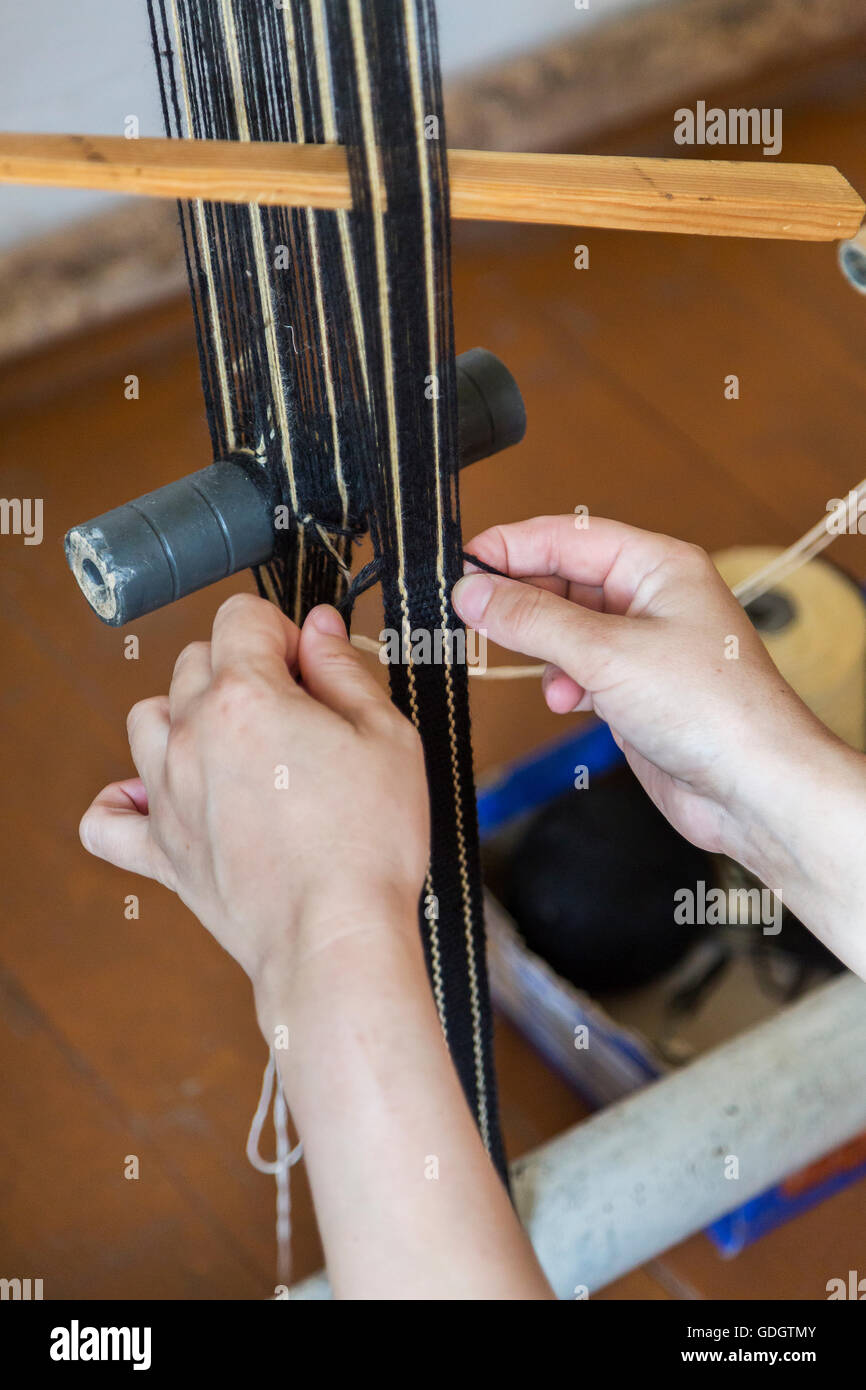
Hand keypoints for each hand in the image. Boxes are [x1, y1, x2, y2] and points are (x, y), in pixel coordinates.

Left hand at [79, 594, 428, 1020]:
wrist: (334, 936)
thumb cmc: (368, 843)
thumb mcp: (387, 736)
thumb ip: (344, 669)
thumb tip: (318, 626)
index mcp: (245, 697)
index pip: (241, 617)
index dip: (285, 631)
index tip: (312, 666)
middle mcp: (192, 737)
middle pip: (194, 661)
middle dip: (243, 668)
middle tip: (295, 713)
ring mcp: (167, 796)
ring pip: (147, 719)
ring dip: (185, 716)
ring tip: (236, 747)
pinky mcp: (160, 853)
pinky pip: (107, 818)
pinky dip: (124, 802)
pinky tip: (158, 798)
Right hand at [453, 515, 839, 867]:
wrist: (754, 788)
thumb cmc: (712, 710)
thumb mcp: (606, 654)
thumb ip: (533, 619)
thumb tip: (475, 592)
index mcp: (659, 566)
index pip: (569, 536)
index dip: (512, 547)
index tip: (462, 565)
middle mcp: (653, 598)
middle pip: (565, 579)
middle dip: (521, 600)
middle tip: (472, 617)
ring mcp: (646, 645)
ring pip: (568, 627)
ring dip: (541, 647)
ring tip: (524, 664)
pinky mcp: (638, 689)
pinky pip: (581, 668)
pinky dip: (563, 681)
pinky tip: (565, 701)